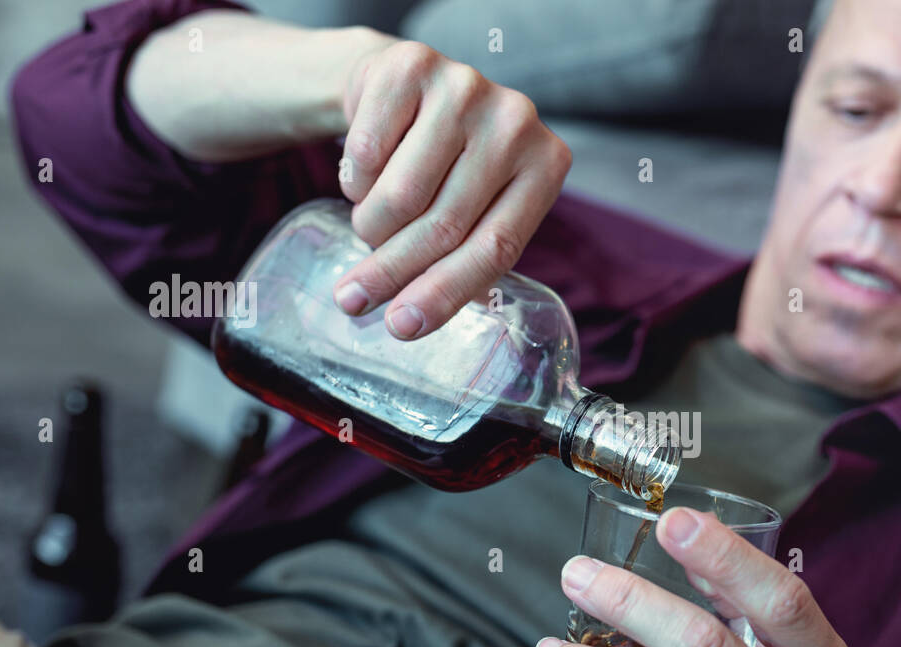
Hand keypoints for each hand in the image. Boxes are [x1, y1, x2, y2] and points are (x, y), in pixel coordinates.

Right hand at [332, 41, 572, 339]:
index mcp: (547, 166)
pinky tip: (364, 174)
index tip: (402, 327)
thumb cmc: (449, 167)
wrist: (405, 89)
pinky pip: (366, 152)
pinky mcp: (413, 65)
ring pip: (401, 196)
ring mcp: (467, 87)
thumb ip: (471, 258)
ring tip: (370, 225)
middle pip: (445, 225)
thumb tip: (416, 321)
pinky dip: (354, 179)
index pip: (496, 248)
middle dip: (392, 272)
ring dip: (371, 225)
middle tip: (353, 300)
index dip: (445, 293)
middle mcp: (517, 121)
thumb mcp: (480, 208)